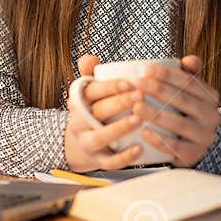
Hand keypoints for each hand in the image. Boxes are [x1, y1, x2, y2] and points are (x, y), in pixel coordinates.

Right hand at [64, 54, 144, 171]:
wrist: (80, 146)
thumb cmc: (93, 112)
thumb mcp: (88, 93)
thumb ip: (90, 73)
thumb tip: (91, 58)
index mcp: (80, 102)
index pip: (92, 91)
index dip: (109, 86)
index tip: (129, 82)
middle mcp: (80, 122)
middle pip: (98, 111)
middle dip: (119, 103)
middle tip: (141, 95)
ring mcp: (87, 142)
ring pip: (101, 136)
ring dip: (120, 127)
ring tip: (139, 119)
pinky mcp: (97, 161)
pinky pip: (109, 161)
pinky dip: (125, 157)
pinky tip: (140, 148)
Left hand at [131, 55, 220, 167]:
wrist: (194, 143)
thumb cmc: (184, 110)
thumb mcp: (189, 91)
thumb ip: (188, 73)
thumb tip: (187, 60)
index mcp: (210, 97)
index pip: (188, 82)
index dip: (166, 75)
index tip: (145, 69)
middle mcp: (211, 117)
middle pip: (183, 101)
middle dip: (158, 91)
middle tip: (137, 85)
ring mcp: (204, 137)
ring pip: (179, 124)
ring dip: (156, 114)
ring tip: (136, 106)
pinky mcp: (193, 155)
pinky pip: (176, 148)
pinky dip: (159, 140)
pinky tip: (143, 131)